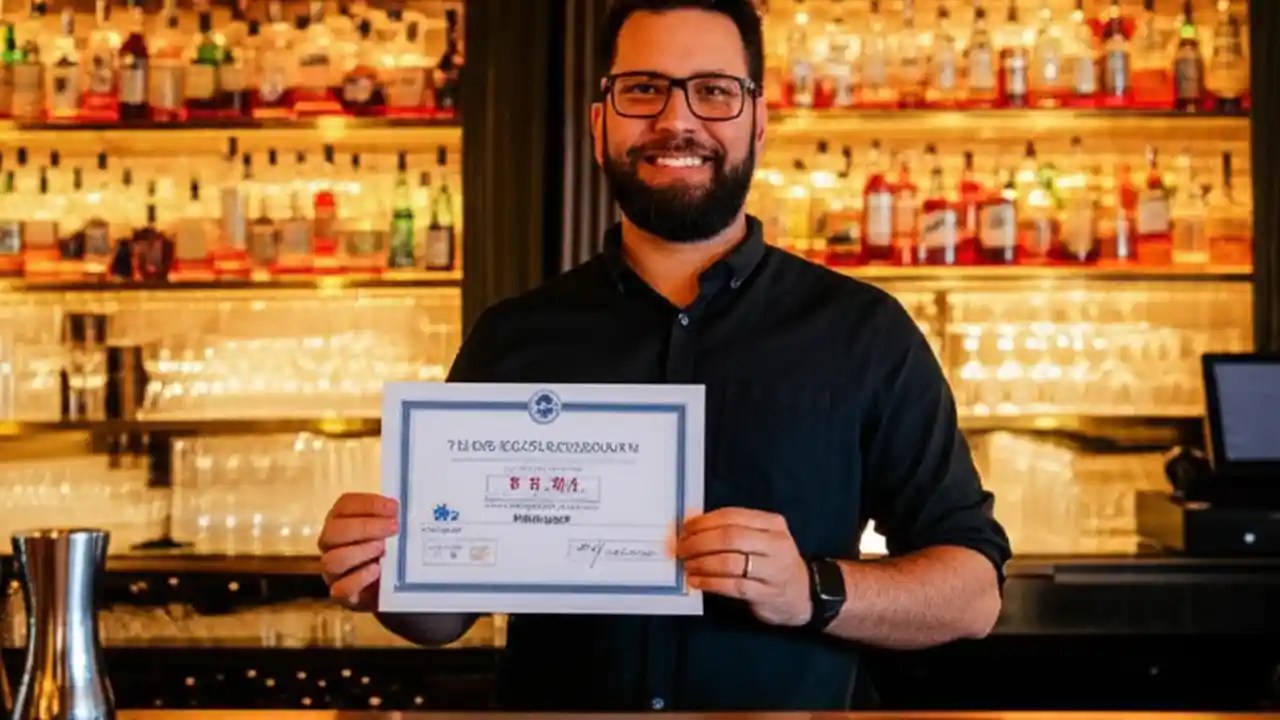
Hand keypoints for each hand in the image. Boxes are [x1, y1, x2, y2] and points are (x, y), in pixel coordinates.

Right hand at [317, 492, 399, 610]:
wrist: (390, 587)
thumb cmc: (388, 550)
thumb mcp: (391, 531)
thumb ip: (393, 518)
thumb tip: (408, 509)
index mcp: (341, 520)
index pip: (345, 505)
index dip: (368, 504)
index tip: (394, 507)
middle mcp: (331, 544)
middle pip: (334, 531)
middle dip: (365, 527)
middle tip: (393, 527)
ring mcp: (332, 571)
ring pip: (333, 560)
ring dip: (360, 552)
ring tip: (384, 549)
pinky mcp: (341, 594)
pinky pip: (341, 588)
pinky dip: (359, 579)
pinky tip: (377, 571)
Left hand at [676, 507, 811, 626]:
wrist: (804, 595)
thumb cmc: (774, 563)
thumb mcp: (764, 539)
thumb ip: (736, 530)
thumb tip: (694, 527)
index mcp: (773, 524)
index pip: (732, 516)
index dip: (704, 522)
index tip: (685, 529)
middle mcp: (776, 544)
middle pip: (729, 537)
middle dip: (699, 542)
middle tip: (681, 549)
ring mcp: (774, 570)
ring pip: (729, 562)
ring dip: (701, 563)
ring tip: (687, 565)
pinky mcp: (767, 594)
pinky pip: (732, 586)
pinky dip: (710, 582)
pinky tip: (697, 581)